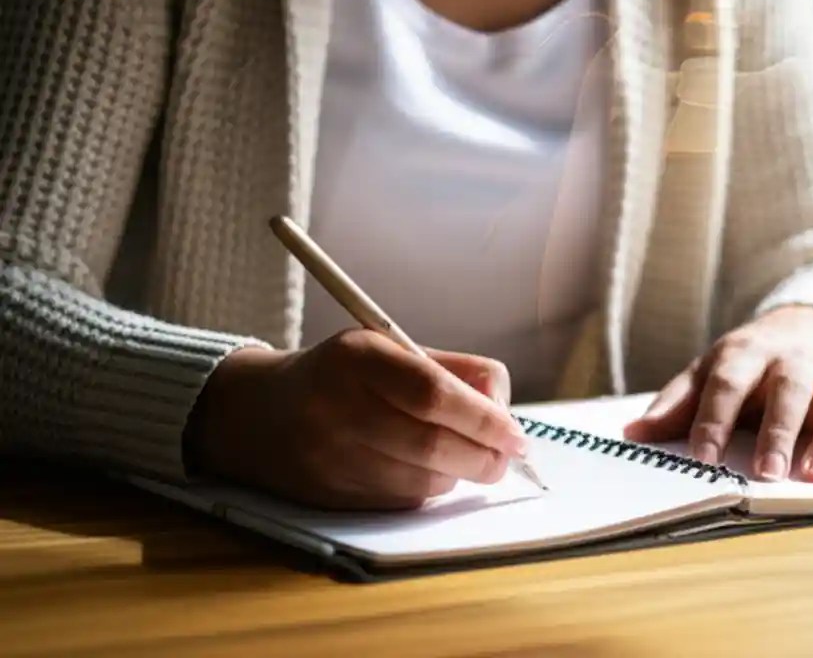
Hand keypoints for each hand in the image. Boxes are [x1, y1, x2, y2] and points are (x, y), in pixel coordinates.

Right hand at [186, 329, 526, 509]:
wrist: (258, 414)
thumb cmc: (344, 376)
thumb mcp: (392, 349)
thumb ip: (455, 372)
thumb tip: (506, 413)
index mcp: (358, 358)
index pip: (434, 394)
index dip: (484, 418)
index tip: (515, 433)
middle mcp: (338, 407)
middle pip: (433, 444)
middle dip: (485, 456)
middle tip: (507, 455)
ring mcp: (331, 457)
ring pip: (423, 480)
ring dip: (459, 474)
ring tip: (464, 456)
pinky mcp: (331, 496)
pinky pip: (402, 502)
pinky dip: (429, 489)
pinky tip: (424, 470)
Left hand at [624, 306, 812, 481]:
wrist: (810, 327)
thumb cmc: (749, 365)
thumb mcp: (710, 371)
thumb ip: (677, 404)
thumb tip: (633, 435)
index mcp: (746, 354)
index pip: (727, 384)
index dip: (714, 420)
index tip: (703, 457)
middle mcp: (793, 363)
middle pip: (787, 392)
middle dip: (778, 433)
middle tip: (766, 475)